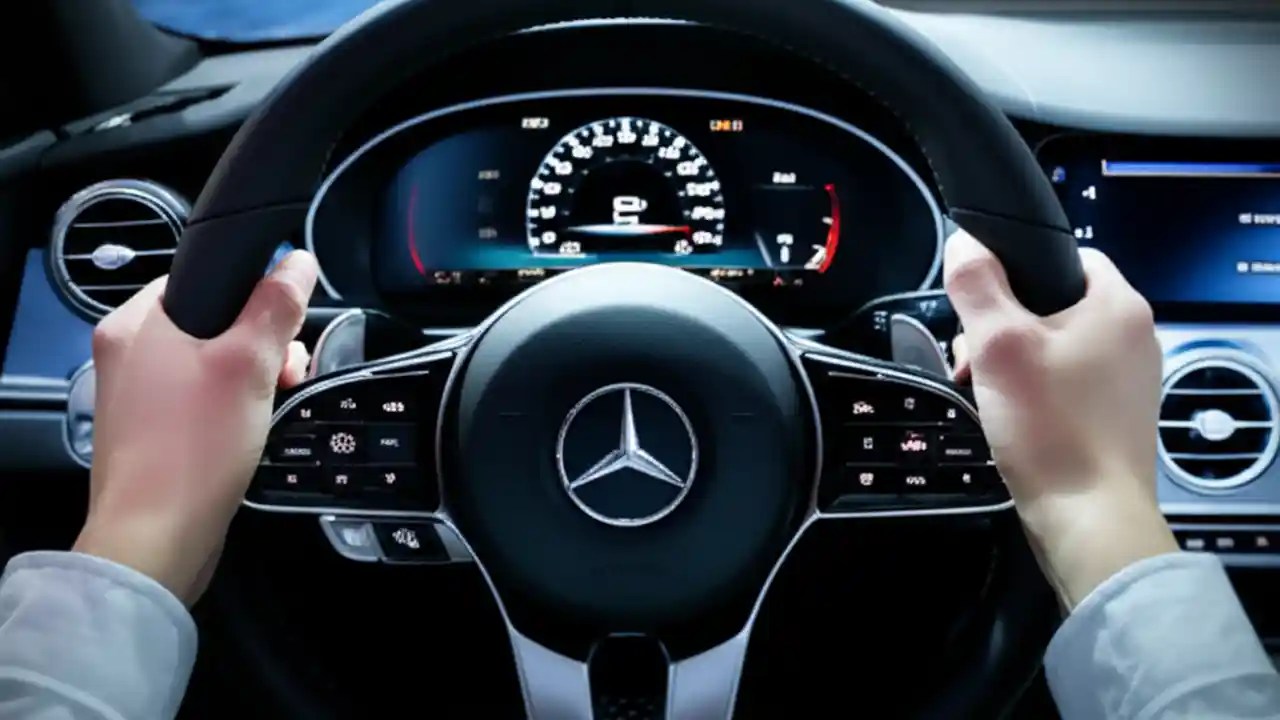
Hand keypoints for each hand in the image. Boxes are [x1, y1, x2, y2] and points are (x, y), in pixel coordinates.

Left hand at [74, 251, 318, 605]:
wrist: (156, 538)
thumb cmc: (195, 445)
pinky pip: (203, 397)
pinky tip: (256, 424)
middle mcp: (129, 352)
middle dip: (264, 340)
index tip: (287, 323)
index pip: (204, 275)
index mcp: (136, 322)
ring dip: (256, 373)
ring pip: (213, 360)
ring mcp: (139, 394)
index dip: (255, 292)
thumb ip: (276, 306)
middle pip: (215, 320)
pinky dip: (234, 403)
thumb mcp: (249, 364)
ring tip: (279, 399)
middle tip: (288, 369)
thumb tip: (300, 262)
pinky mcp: (153, 430)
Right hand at [944, 231, 1176, 609]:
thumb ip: (978, 285)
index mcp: (1118, 304)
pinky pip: (1063, 383)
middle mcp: (1133, 336)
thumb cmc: (1050, 427)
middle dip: (1000, 326)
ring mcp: (1127, 380)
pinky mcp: (1114, 416)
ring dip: (1009, 363)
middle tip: (972, 360)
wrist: (1089, 519)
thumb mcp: (998, 345)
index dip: (1013, 268)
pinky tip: (1009, 417)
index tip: (979, 303)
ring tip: (984, 393)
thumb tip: (963, 243)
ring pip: (1052, 346)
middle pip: (1050, 303)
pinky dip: (1031, 392)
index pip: (1063, 253)